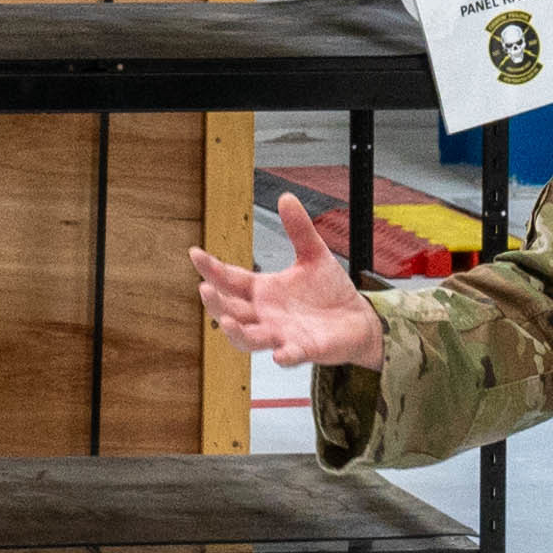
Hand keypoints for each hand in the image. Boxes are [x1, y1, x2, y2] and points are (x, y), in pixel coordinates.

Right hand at [184, 194, 385, 372]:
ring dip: (236, 332)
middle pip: (230, 311)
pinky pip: (290, 356)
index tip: (194, 253)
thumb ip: (298, 229)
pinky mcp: (304, 349)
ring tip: (227, 320)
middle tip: (204, 288)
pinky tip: (279, 354)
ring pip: (249, 339)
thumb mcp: (313, 254)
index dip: (212, 268)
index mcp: (263, 291)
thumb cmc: (329, 291)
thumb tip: (285, 196)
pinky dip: (285, 356)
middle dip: (215, 302)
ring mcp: (282, 334)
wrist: (357, 317)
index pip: (230, 279)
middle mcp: (265, 315)